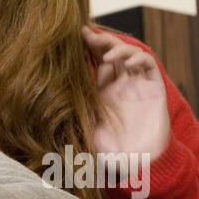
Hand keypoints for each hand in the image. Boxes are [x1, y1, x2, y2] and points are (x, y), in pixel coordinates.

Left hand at [81, 25, 170, 162]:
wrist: (137, 164)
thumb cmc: (110, 151)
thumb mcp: (83, 129)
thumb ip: (71, 114)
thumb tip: (44, 105)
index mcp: (103, 92)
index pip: (96, 62)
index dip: (87, 48)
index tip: (72, 38)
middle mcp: (121, 85)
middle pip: (112, 53)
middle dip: (100, 41)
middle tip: (86, 34)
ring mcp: (138, 85)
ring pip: (130, 54)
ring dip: (119, 48)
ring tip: (106, 52)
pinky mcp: (154, 89)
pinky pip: (148, 67)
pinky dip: (139, 59)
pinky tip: (126, 61)